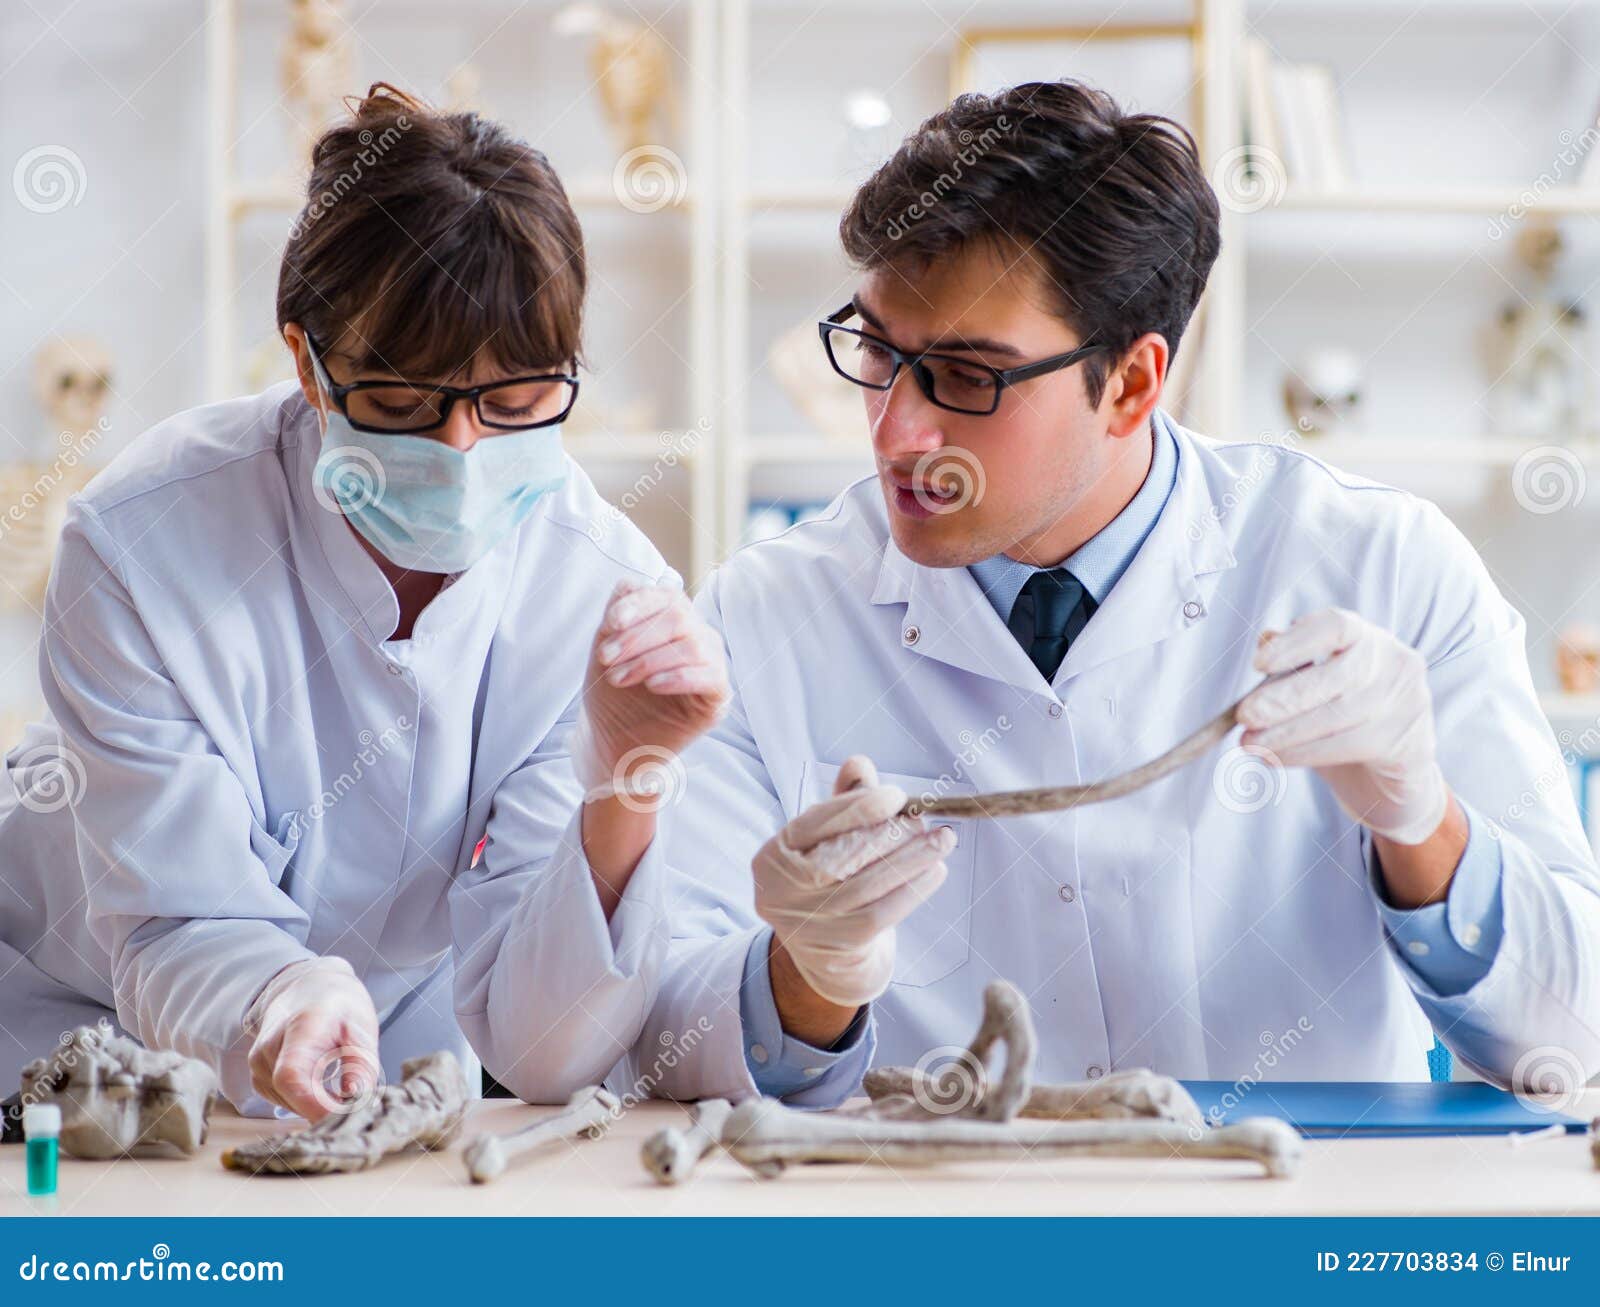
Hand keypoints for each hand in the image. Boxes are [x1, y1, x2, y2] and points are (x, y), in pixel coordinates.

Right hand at [244, 957, 379, 1121]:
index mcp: (299, 1029)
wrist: (307, 988)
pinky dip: (305, 1103)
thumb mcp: (361, 1027)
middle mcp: (269, 1047)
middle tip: (354, 1109)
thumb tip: (357, 1098)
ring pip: (289, 1103)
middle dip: (325, 1110)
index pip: (292, 1076)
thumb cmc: (338, 1006)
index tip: (343, 1117)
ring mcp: (258, 1063)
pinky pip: (283, 1101)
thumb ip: (361, 1063)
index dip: (315, 1104)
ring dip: (316, 1107)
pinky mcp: (258, 1077)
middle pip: (291, 1095)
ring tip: (342, 1092)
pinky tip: (324, 1092)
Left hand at [576, 580, 728, 803]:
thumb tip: (629, 584)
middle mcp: (698, 637)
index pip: (666, 596)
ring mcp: (711, 665)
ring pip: (692, 644)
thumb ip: (617, 614)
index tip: (610, 623)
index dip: (638, 605)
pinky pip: (710, 676)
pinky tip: (653, 686)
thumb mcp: (606, 648)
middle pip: (678, 617)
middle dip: (637, 636)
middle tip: (607, 659)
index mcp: (674, 620)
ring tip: (619, 679)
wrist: (615, 742)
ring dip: (648, 659)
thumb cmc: (613, 694)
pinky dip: (679, 676)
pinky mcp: (718, 696)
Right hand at [754, 756, 953, 1008]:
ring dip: (911, 858)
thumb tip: (859, 763)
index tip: (897, 796)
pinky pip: (882, 912)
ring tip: (942, 840)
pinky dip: (913, 889)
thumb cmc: (827, 885)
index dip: (859, 806)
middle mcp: (782, 890)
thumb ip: (843, 802)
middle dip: (888, 834)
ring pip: (867, 883)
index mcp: (773, 856)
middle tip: (923, 820)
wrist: (826, 957)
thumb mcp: (827, 842)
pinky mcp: (839, 945)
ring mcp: (808, 921)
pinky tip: (935, 870)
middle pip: (840, 855)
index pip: (815, 822)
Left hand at [1238, 607, 1448, 844]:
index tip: (1259, 663)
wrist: (1391, 772)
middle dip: (1283, 697)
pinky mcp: (1408, 744)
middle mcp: (1393, 664)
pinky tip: (1275, 758)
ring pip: (1337, 716)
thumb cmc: (1344, 721)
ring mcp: (1406, 704)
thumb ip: (1293, 664)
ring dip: (1284, 733)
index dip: (1295, 642)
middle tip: (1245, 714)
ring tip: (1249, 742)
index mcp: (1367, 638)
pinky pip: (1347, 747)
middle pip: (1336, 675)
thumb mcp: (1317, 687)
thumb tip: (1264, 643)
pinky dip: (1302, 754)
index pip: (1336, 626)